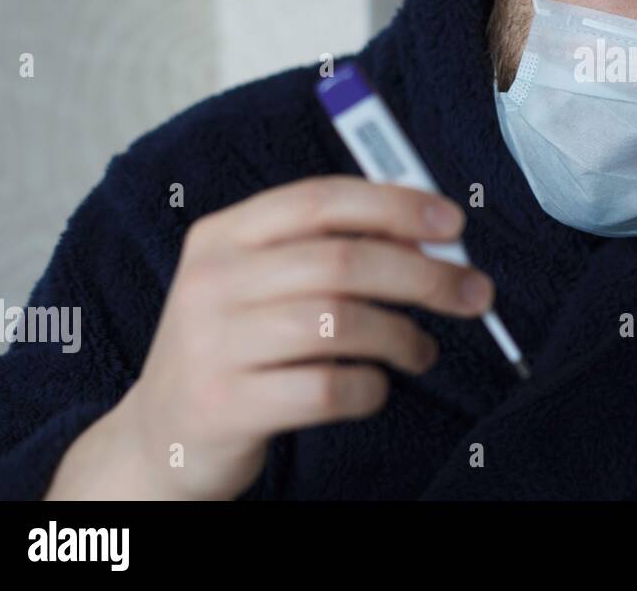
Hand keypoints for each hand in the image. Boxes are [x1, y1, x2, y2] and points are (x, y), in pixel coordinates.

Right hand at [44, 177, 493, 499]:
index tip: (453, 222)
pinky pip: (328, 388)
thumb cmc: (240, 347)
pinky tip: (374, 388)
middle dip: (424, 274)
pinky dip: (371, 388)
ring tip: (421, 351)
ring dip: (404, 336)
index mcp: (224, 235)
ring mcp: (212, 345)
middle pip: (342, 260)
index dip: (394, 205)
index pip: (320, 199)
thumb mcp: (262, 283)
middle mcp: (211, 281)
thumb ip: (330, 248)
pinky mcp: (225, 406)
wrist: (161, 437)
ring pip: (341, 322)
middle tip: (475, 292)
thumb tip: (431, 230)